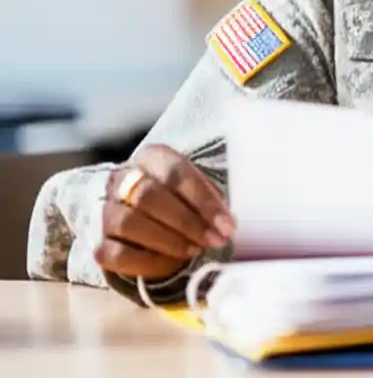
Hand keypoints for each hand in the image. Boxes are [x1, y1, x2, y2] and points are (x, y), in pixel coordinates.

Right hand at [97, 145, 234, 279]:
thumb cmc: (177, 196)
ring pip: (130, 223)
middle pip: (149, 196)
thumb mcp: (195, 187)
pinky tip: (171, 263)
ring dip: (168, 240)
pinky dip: (148, 261)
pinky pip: (117, 254)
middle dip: (187, 222)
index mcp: (151, 158)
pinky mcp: (98, 242)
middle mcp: (122, 179)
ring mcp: (106, 210)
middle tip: (213, 240)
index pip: (175, 173)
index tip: (227, 225)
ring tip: (194, 250)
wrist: (137, 210)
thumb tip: (226, 224)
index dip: (203, 201)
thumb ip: (208, 200)